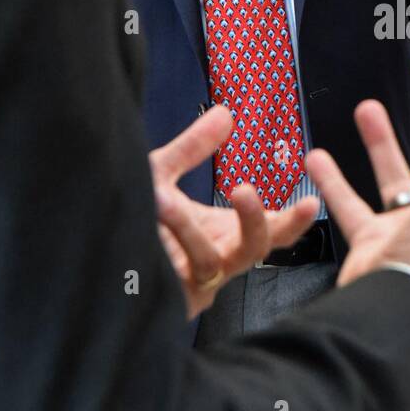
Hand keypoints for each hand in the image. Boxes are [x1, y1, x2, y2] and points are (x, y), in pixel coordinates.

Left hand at [149, 106, 318, 318]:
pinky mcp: (169, 298)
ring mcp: (194, 283)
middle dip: (257, 223)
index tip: (311, 200)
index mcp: (226, 233)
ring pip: (210, 262)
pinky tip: (149, 219)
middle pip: (254, 251)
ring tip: (163, 198)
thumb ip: (194, 147)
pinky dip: (163, 245)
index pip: (271, 231)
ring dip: (188, 227)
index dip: (293, 220)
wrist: (98, 243)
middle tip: (244, 190)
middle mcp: (218, 260)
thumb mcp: (162, 172)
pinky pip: (176, 276)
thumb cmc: (136, 215)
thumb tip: (226, 113)